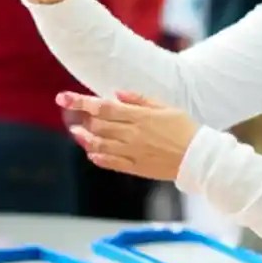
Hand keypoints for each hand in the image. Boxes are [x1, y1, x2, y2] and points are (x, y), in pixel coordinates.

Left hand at [60, 91, 199, 181]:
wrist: (198, 158)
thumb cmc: (185, 128)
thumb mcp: (165, 107)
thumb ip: (140, 100)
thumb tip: (117, 94)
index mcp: (139, 117)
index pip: (102, 107)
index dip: (80, 102)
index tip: (63, 98)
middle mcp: (132, 134)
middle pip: (98, 125)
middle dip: (82, 119)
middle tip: (73, 115)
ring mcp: (132, 152)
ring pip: (100, 144)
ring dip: (85, 138)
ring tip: (77, 133)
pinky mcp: (136, 167)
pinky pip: (111, 163)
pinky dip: (98, 157)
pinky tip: (92, 153)